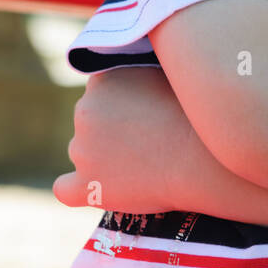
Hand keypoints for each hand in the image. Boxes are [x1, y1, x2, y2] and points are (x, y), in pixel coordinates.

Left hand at [53, 66, 193, 215]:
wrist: (203, 158)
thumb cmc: (196, 117)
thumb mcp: (169, 76)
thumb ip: (141, 76)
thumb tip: (136, 85)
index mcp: (103, 80)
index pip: (102, 92)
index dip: (123, 104)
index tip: (145, 115)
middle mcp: (84, 110)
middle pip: (89, 120)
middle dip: (111, 130)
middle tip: (148, 141)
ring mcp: (81, 149)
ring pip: (82, 152)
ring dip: (103, 157)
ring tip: (144, 165)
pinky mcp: (86, 185)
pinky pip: (64, 189)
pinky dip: (78, 190)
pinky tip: (95, 190)